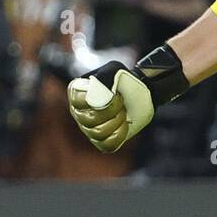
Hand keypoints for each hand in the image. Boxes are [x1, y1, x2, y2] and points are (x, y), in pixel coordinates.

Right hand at [67, 44, 188, 152]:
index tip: (113, 94)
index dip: (98, 100)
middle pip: (88, 119)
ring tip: (123, 112)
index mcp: (77, 93)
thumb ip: (103, 77)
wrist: (139, 94)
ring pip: (98, 133)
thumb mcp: (114, 70)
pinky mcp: (101, 141)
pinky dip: (119, 135)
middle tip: (121, 102)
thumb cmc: (124, 81)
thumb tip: (97, 89)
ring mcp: (88, 129)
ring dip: (117, 122)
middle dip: (111, 111)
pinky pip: (107, 145)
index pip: (77, 101)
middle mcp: (79, 112)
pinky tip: (124, 124)